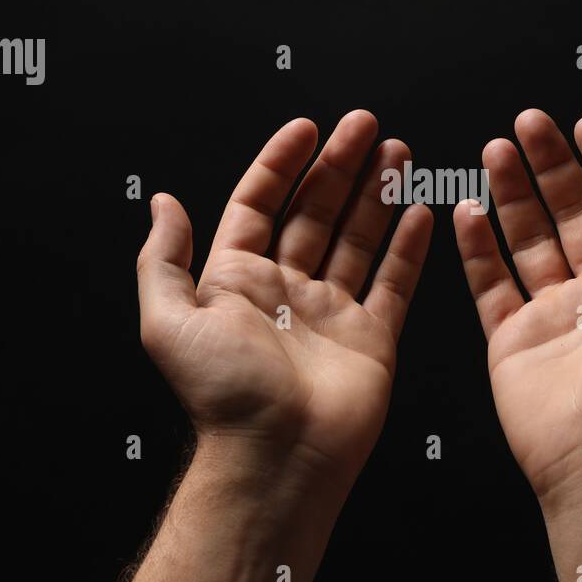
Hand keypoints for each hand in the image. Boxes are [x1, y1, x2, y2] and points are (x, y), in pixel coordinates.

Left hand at [117, 111, 431, 581]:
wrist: (277, 456)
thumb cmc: (221, 395)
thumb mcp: (169, 319)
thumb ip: (164, 258)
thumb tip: (162, 202)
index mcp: (237, 281)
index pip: (260, 205)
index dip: (282, 164)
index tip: (306, 128)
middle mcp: (287, 290)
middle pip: (316, 212)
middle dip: (341, 165)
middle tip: (365, 125)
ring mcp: (332, 311)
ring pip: (358, 237)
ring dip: (378, 193)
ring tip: (397, 152)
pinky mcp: (372, 336)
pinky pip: (394, 282)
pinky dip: (409, 247)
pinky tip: (419, 210)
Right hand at [454, 110, 581, 581]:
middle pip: (572, 210)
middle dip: (550, 165)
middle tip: (528, 123)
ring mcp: (553, 312)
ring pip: (528, 237)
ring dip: (512, 192)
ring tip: (496, 149)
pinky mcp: (513, 337)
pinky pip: (491, 282)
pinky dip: (477, 246)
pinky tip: (467, 210)